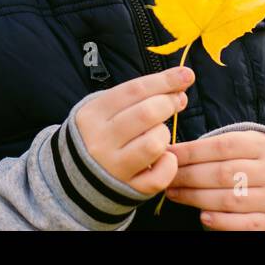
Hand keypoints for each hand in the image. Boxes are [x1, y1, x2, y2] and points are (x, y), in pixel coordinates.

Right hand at [74, 66, 195, 195]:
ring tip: (160, 133)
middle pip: (146, 114)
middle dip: (168, 103)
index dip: (164, 80)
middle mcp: (101, 141)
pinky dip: (169, 165)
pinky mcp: (129, 189)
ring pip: (154, 144)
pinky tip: (164, 158)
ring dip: (164, 134)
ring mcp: (114, 167)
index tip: (186, 75)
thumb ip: (138, 95)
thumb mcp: (106, 108)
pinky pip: (159, 177)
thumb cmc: (101, 133)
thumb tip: (179, 86)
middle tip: (176, 101)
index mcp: (93, 114)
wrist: (78, 176)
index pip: (134, 90)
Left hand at [163, 129, 264, 230]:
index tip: (169, 154)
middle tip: (167, 178)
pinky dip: (221, 222)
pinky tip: (202, 216)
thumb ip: (216, 145)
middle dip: (188, 175)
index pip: (222, 146)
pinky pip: (243, 224)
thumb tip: (174, 152)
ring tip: (174, 194)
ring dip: (196, 197)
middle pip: (223, 173)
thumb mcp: (244, 144)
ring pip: (230, 199)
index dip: (192, 151)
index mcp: (261, 146)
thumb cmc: (253, 161)